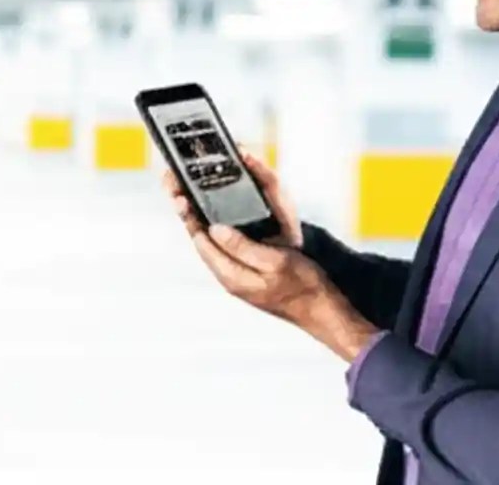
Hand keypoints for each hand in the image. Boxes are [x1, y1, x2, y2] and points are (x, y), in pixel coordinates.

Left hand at [160, 150, 377, 359]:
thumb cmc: (303, 286)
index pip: (200, 240)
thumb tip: (215, 230)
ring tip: (188, 196)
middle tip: (177, 189)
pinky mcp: (245, 272)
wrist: (321, 309)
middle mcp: (228, 276)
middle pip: (200, 239)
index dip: (188, 215)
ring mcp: (236, 275)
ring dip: (199, 220)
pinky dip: (216, 228)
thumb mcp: (275, 262)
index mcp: (231, 275)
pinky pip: (224, 247)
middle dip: (188, 214)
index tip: (179, 193)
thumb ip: (243, 247)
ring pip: (210, 243)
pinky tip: (215, 215)